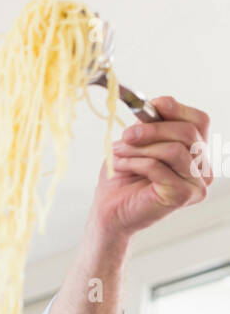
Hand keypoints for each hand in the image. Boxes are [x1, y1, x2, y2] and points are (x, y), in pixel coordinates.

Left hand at [93, 97, 212, 239]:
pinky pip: (160, 168)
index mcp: (197, 152)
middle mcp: (203, 168)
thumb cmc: (124, 176)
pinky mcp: (183, 196)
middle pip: (189, 133)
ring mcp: (197, 184)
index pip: (200, 121)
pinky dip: (135, 163)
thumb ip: (152, 123)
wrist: (109, 210)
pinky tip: (120, 166)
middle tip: (126, 134)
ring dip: (140, 148)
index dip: (176, 109)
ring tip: (118, 153)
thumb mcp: (138, 141)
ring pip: (175, 150)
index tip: (149, 107)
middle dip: (152, 130)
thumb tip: (158, 103)